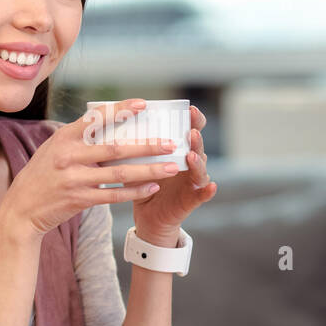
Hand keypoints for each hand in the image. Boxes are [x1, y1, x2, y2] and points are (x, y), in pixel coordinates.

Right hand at [0, 98, 188, 239]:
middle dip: (147, 145)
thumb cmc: (43, 174)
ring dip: (148, 170)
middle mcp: (69, 156)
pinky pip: (113, 196)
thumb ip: (79, 137)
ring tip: (171, 167)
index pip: (97, 118)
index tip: (144, 104)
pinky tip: (152, 187)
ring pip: (120, 174)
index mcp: (65, 137)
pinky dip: (134, 191)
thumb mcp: (55, 148)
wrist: (21, 208)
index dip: (121, 110)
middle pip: (116, 148)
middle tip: (170, 143)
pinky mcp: (79, 199)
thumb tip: (110, 120)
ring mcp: (74, 179)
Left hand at [131, 103, 216, 242]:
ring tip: (191, 154)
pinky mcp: (192, 199)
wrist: (148, 216)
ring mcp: (192, 181)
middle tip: (192, 129)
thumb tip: (113, 126)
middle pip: (198, 146)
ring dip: (198, 161)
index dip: (192, 120)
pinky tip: (212, 186)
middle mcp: (189, 163)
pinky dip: (208, 191)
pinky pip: (203, 195)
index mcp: (177, 151)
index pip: (189, 130)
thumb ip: (132, 147)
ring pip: (200, 169)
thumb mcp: (135, 163)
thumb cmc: (143, 185)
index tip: (189, 109)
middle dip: (196, 136)